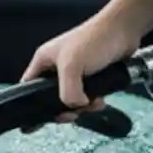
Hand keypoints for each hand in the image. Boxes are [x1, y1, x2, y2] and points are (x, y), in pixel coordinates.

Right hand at [20, 13, 141, 127]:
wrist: (124, 29)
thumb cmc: (94, 40)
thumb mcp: (72, 66)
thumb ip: (67, 91)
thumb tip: (75, 107)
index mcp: (43, 62)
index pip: (28, 88)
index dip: (30, 106)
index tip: (35, 123)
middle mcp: (56, 68)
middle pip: (51, 98)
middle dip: (63, 109)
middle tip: (71, 115)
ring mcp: (75, 73)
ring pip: (72, 99)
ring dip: (83, 107)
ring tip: (93, 103)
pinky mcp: (92, 76)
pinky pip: (87, 96)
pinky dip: (94, 102)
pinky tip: (101, 100)